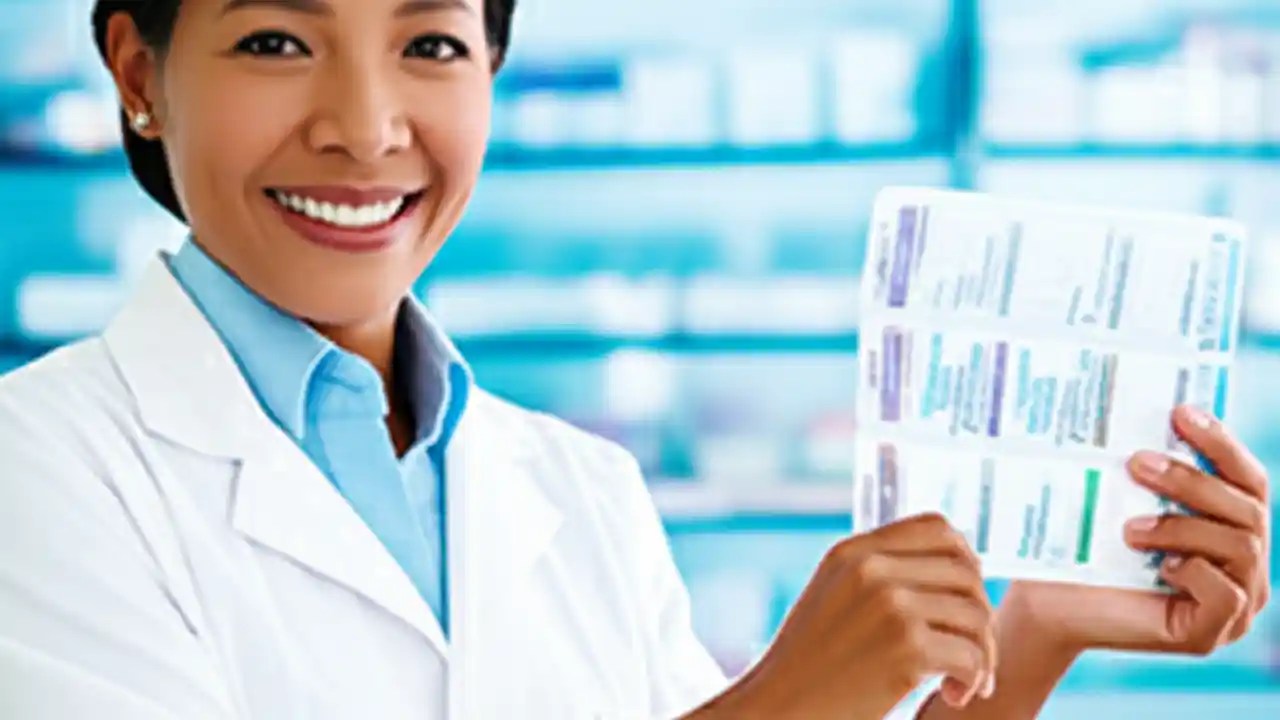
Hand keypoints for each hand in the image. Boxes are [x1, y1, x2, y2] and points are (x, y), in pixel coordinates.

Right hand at [711, 514, 995, 718]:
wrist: (779, 707)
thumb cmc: (811, 664)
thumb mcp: (835, 596)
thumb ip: (881, 574)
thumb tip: (960, 568)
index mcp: (854, 551)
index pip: (938, 528)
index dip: (966, 559)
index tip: (963, 598)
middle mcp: (872, 568)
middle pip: (967, 572)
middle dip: (980, 613)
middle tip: (969, 650)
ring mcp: (890, 604)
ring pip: (976, 614)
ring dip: (982, 653)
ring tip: (962, 680)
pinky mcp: (907, 646)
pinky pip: (971, 655)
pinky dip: (973, 679)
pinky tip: (954, 694)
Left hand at [1005, 405, 1270, 654]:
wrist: (1046, 601)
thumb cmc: (1081, 544)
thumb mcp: (1117, 499)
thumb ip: (1144, 466)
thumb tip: (1145, 396)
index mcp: (1230, 527)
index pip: (1248, 478)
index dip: (1222, 443)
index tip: (1181, 411)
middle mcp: (1244, 566)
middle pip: (1248, 510)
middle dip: (1193, 481)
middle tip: (1137, 463)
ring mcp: (1235, 605)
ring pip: (1241, 547)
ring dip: (1182, 526)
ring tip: (1129, 527)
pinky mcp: (1209, 634)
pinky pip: (1226, 594)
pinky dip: (1194, 571)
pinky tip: (1156, 566)